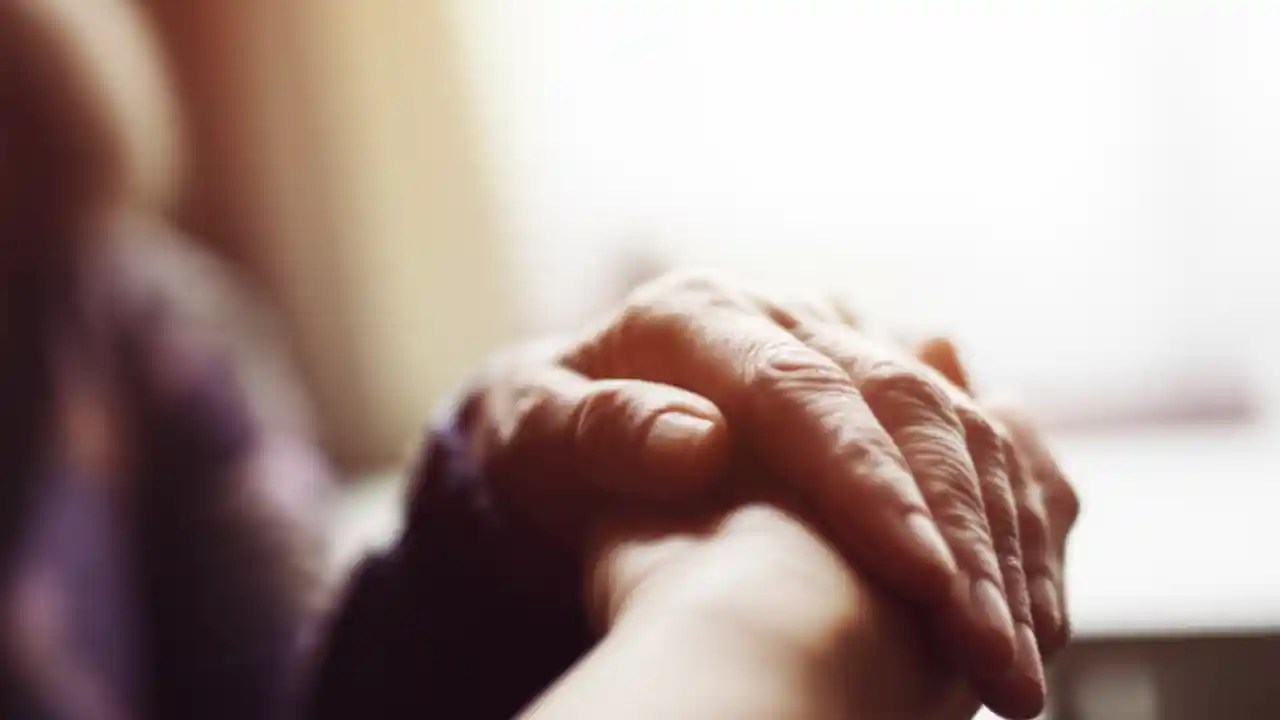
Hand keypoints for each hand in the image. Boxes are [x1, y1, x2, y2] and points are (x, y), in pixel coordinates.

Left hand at [463, 271, 1078, 715]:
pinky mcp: (885, 377)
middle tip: (997, 660)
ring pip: (960, 418)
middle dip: (961, 534)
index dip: (871, 486)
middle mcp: (787, 312)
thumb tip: (696, 439)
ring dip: (1005, 538)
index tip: (926, 584)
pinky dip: (1019, 507)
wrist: (575, 416)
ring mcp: (846, 338)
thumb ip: (599, 429)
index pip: (801, 392)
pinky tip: (1037, 594)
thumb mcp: (532, 430)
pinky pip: (981, 427)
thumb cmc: (544, 439)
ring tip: (1025, 655)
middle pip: (900, 406)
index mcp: (697, 313)